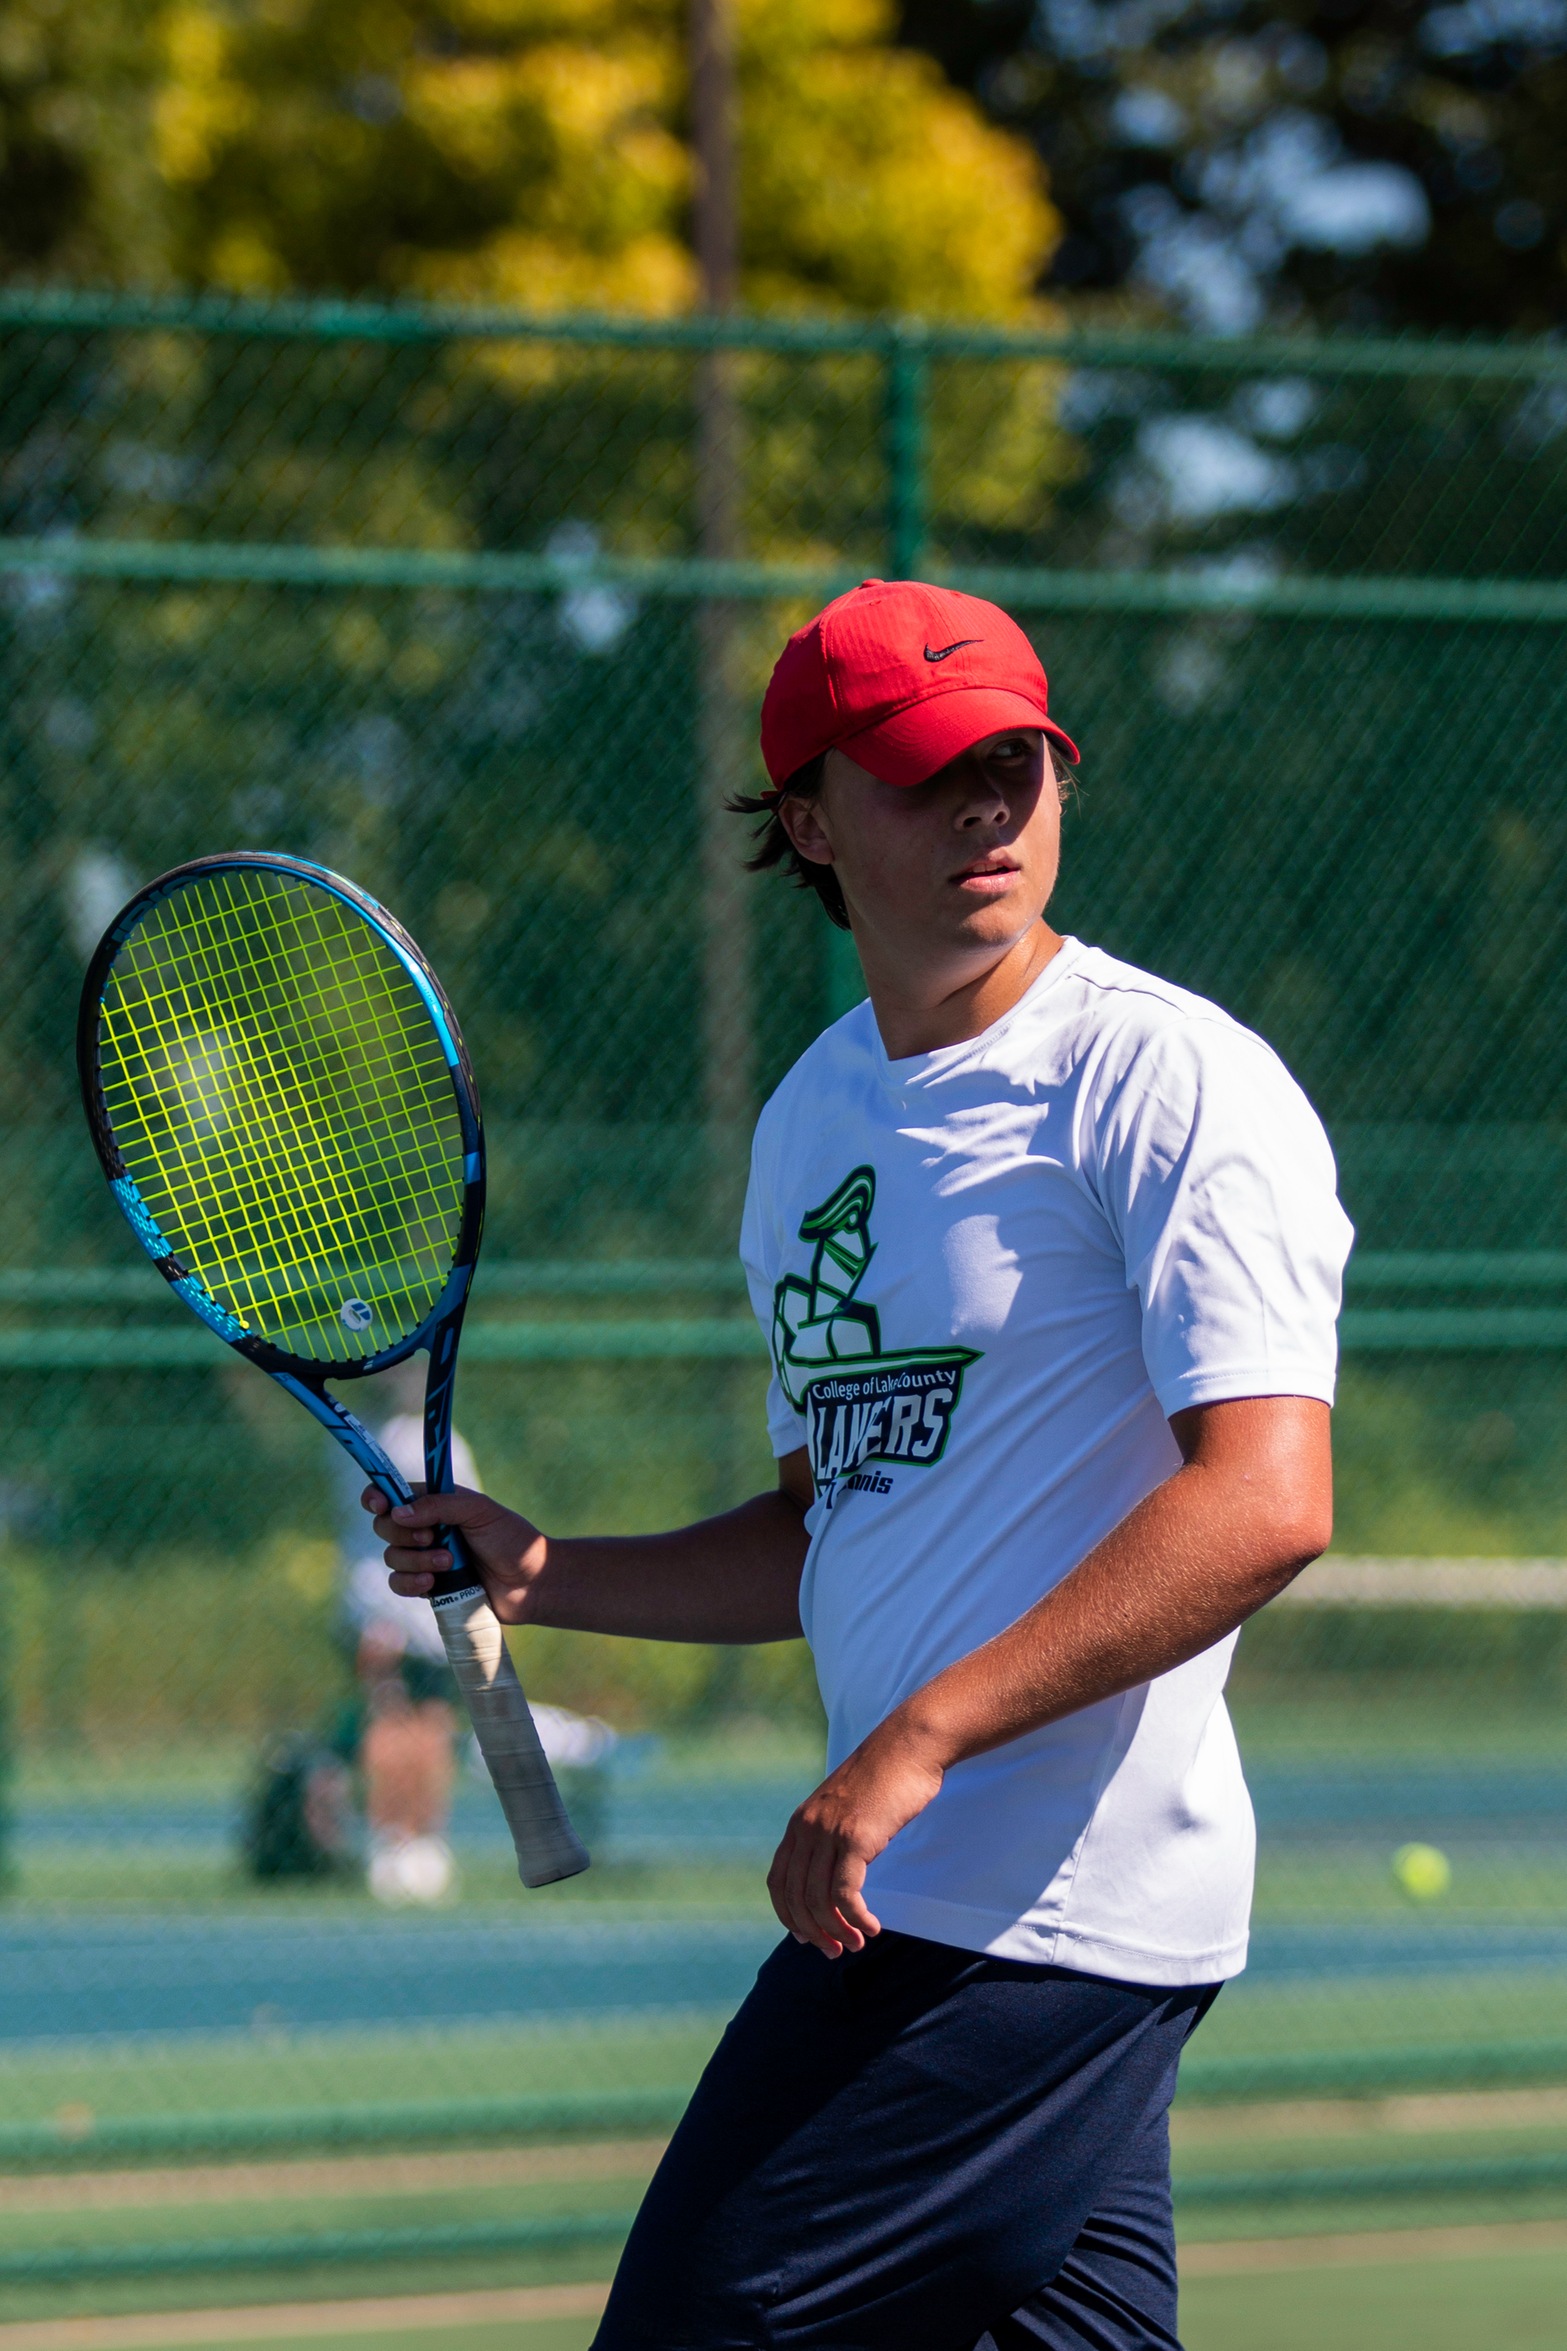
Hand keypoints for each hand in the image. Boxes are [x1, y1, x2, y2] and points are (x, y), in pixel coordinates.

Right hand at [363, 1484, 548, 1625]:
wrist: (530, 1583)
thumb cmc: (511, 1540)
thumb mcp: (479, 1511)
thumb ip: (440, 1506)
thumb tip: (399, 1512)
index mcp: (436, 1503)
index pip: (393, 1493)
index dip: (377, 1496)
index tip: (381, 1505)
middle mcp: (425, 1528)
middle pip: (384, 1526)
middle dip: (403, 1533)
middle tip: (432, 1536)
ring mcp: (424, 1558)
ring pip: (391, 1557)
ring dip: (416, 1560)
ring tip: (449, 1563)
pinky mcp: (427, 1587)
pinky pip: (398, 1584)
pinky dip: (410, 1583)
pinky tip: (432, 1584)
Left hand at [767, 1717, 945, 1959]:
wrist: (908, 1747)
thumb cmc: (885, 1779)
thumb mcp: (845, 1807)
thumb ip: (832, 1835)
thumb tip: (833, 1874)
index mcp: (800, 1822)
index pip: (778, 1881)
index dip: (788, 1915)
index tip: (805, 1936)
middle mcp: (807, 1828)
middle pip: (795, 1896)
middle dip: (812, 1932)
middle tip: (834, 1952)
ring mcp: (829, 1832)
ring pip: (818, 1899)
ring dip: (836, 1931)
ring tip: (855, 1944)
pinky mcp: (855, 1838)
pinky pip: (845, 1893)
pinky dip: (855, 1918)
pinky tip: (871, 1928)